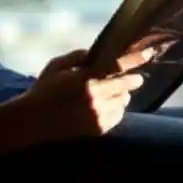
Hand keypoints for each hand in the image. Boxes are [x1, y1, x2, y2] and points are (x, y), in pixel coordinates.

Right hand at [24, 47, 154, 137]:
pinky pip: (117, 116)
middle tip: (135, 79)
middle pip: (127, 85)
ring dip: (121, 96)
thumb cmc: (44, 90)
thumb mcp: (56, 66)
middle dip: (133, 80)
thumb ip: (78, 56)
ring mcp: (98, 114)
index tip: (149, 53)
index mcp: (85, 77)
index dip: (135, 59)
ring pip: (123, 101)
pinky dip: (116, 110)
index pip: (117, 65)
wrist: (33, 122)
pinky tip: (104, 108)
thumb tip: (97, 53)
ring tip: (110, 95)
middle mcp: (94, 96)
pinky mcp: (98, 129)